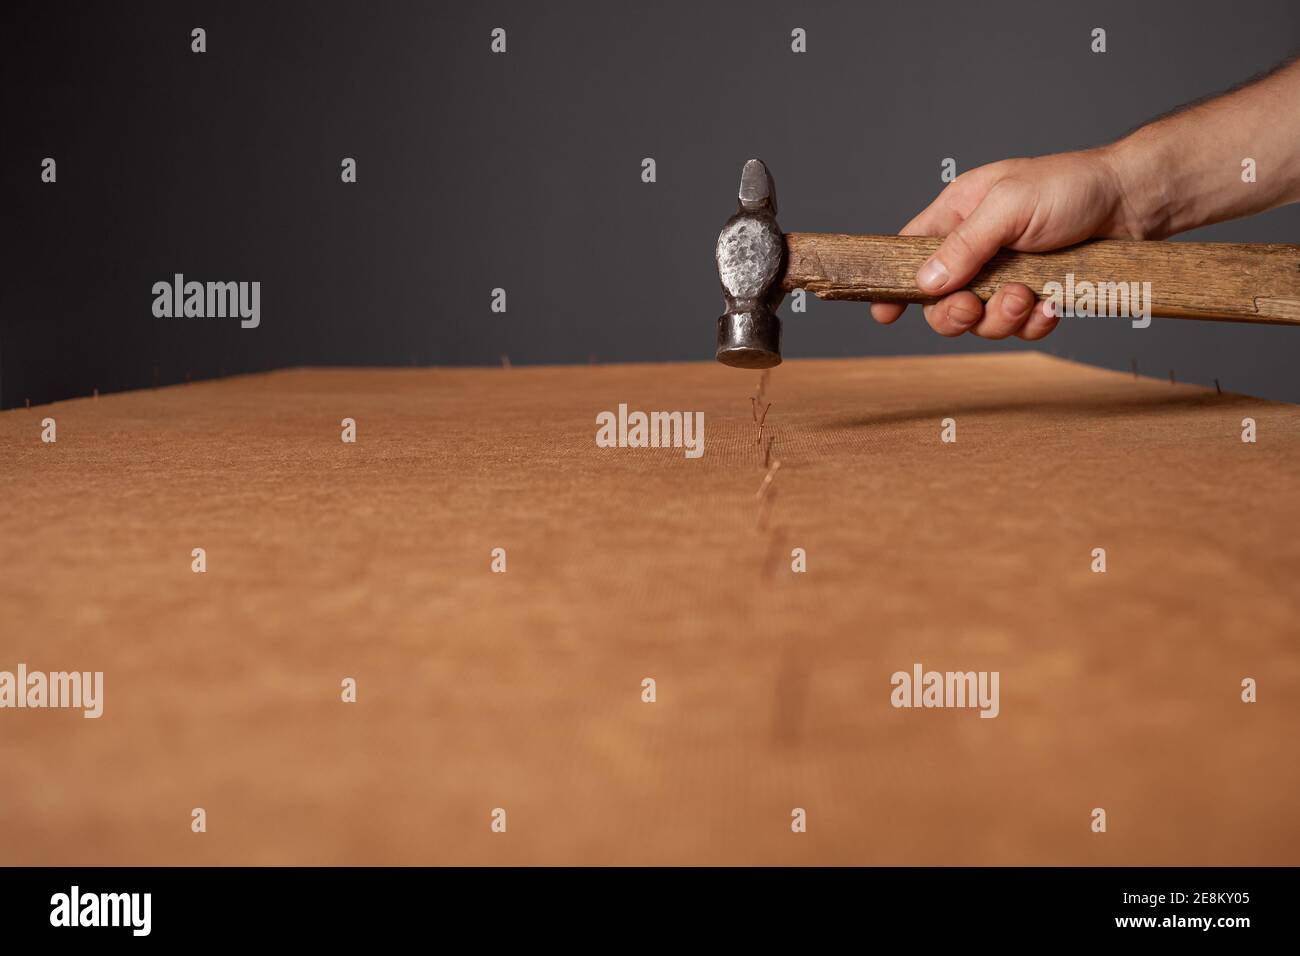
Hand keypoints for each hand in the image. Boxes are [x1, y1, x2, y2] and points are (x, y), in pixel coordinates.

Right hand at [869, 149, 1139, 338]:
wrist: (1135, 201)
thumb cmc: (1071, 186)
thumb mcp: (1009, 206)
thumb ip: (964, 245)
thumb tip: (925, 282)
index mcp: (959, 215)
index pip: (911, 253)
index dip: (897, 284)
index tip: (886, 313)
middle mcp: (978, 248)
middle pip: (941, 301)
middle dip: (957, 312)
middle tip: (976, 306)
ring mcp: (1007, 274)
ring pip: (981, 321)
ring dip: (1002, 317)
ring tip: (1029, 296)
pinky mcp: (1038, 295)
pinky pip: (1021, 328)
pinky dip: (1034, 323)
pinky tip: (1052, 304)